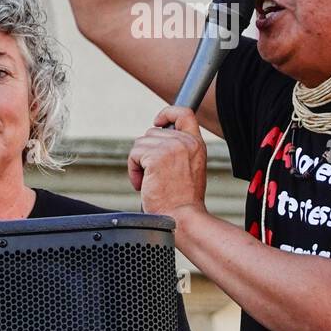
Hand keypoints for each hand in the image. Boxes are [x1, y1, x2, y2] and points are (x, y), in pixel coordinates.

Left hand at [128, 106, 207, 221]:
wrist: (182, 218)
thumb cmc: (183, 201)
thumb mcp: (190, 168)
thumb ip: (179, 150)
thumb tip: (157, 138)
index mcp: (196, 144)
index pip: (184, 113)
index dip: (167, 113)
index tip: (157, 122)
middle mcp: (185, 142)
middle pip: (152, 133)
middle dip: (147, 153)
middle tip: (154, 176)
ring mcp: (171, 148)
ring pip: (140, 144)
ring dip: (139, 164)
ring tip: (151, 182)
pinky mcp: (155, 157)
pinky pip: (134, 155)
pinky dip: (133, 171)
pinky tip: (144, 185)